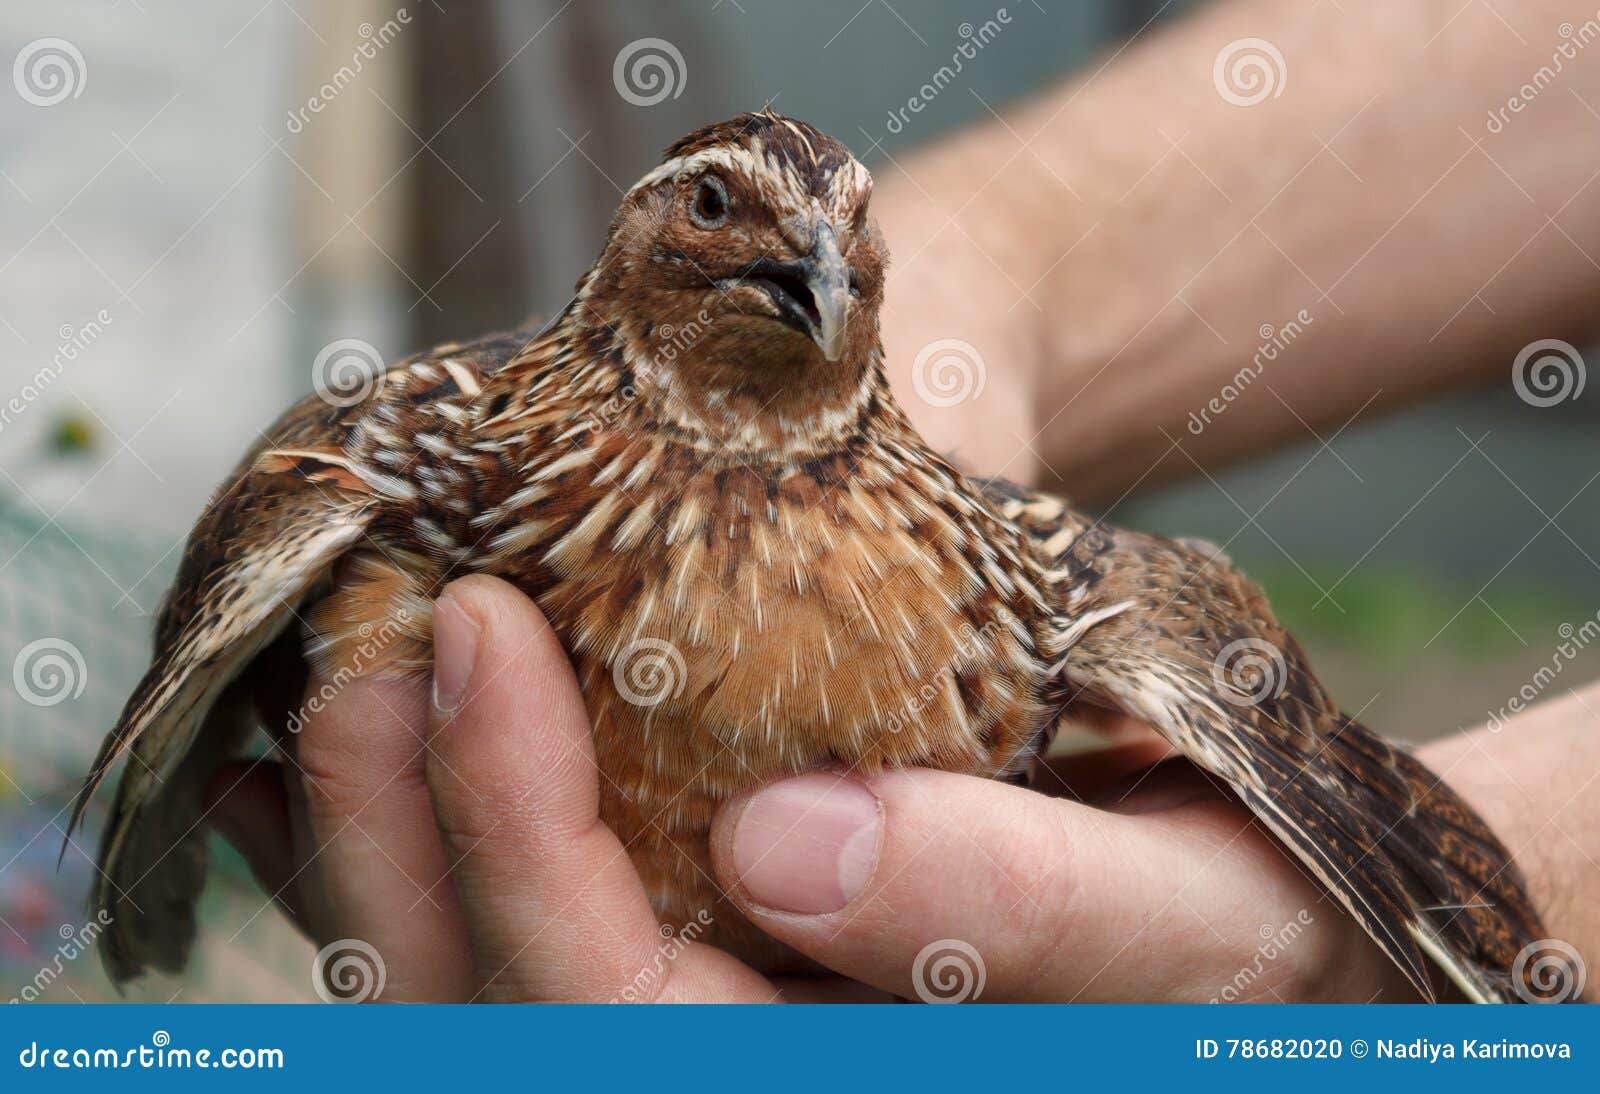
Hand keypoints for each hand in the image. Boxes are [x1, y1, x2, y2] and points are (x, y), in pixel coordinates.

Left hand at [208, 575, 1411, 1001]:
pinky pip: (495, 929)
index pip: (623, 1024)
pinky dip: (398, 842)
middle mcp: (749, 1056)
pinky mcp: (692, 947)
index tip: (483, 629)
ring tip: (325, 668)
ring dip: (368, 832)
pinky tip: (327, 757)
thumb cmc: (1242, 893)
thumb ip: (1023, 906)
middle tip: (364, 628)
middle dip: (396, 830)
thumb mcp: (1192, 898)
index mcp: (860, 1080)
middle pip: (501, 1017)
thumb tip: (787, 846)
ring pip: (465, 986)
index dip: (522, 846)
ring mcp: (710, 1005)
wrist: (1250, 867)